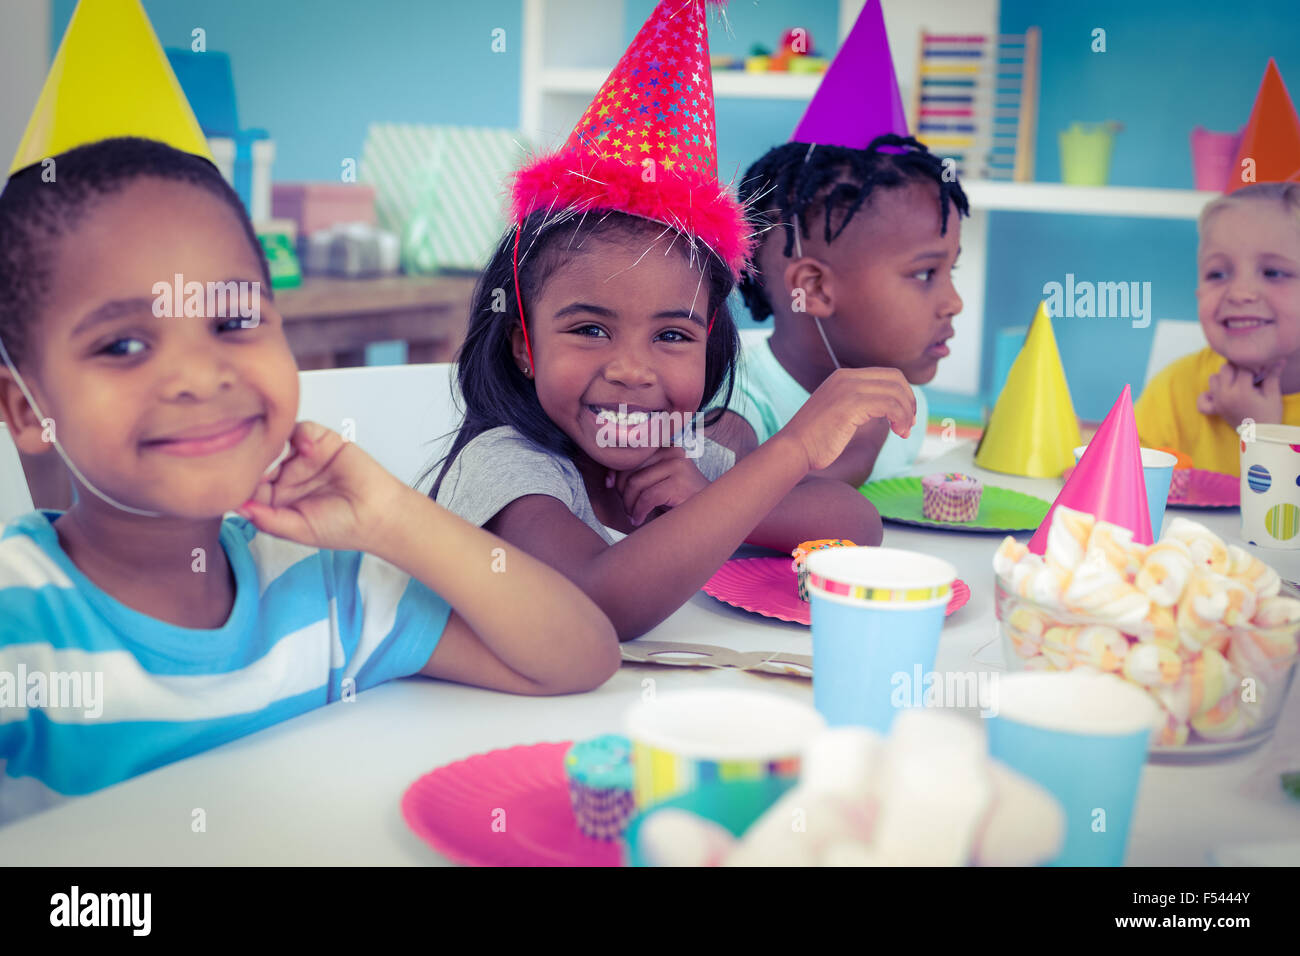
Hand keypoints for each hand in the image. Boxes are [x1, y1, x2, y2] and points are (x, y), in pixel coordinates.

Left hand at [236, 421, 406, 552]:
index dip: (241, 483)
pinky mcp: (322, 440)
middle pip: (259, 460)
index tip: (235, 483)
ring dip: (275, 447)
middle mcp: (287, 476)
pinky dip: (299, 435)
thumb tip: (237, 507)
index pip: (249, 486)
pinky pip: (301, 429)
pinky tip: (307, 449)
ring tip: (280, 458)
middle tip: (253, 464)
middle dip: (255, 462)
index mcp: (278, 499)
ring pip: (276, 442)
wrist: (379, 514)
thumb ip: (267, 520)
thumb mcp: (298, 530)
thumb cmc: (343, 527)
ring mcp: (303, 457)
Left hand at [609, 445, 709, 526]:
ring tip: (634, 515)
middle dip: (622, 492)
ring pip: (635, 484)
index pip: (631, 455)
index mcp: (665, 447)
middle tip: (627, 508)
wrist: (711, 514)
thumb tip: (608, 479)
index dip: (616, 471)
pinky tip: (640, 519)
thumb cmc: (680, 500)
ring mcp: (677, 465)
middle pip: (630, 469)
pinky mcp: (679, 483)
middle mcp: (672, 451)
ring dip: (629, 504)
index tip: (610, 486)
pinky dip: (639, 511)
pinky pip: (647, 497)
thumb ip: (636, 475)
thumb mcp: (657, 482)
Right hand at [778, 367, 915, 471]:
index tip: (905, 417)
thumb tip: (886, 409)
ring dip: (906, 413)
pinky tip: (898, 433)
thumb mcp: (837, 413)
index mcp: (842, 377)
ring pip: (896, 392)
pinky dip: (901, 418)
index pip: (887, 374)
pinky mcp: (852, 404)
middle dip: (908, 401)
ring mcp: (848, 389)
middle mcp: (846, 377)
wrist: (794, 449)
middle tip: (908, 425)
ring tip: (903, 432)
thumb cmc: (815, 440)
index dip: (903, 394)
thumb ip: (858, 405)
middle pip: (895, 378)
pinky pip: (890, 405)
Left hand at [1196, 360, 1283, 429]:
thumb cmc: (1269, 414)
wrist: (1261, 435)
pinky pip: (1202, 400)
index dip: (1253, 366)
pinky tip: (1219, 394)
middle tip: (1249, 376)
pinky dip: (1207, 395)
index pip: (1243, 367)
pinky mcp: (1215, 410)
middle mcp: (1225, 395)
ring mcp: (1218, 402)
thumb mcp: (1272, 394)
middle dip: (1238, 368)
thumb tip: (1280, 359)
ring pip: (1213, 378)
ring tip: (1238, 383)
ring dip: (1224, 377)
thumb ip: (1272, 375)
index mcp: (1241, 390)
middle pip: (1225, 368)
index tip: (1260, 372)